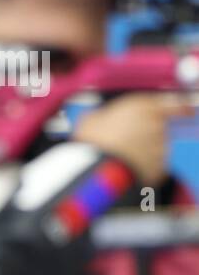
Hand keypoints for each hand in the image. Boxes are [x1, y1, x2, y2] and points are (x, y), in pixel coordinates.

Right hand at [72, 93, 192, 185]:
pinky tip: (123, 168)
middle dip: (146, 132)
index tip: (185, 111)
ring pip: (155, 147)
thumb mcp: (90, 119)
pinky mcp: (159, 169)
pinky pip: (152, 165)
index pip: (175, 103)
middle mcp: (158, 125)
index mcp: (144, 106)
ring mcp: (161, 148)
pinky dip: (141, 167)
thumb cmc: (93, 141)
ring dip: (142, 150)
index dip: (179, 108)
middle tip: (124, 139)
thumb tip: (99, 118)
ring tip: (119, 157)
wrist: (98, 171)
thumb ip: (104, 115)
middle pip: (159, 127)